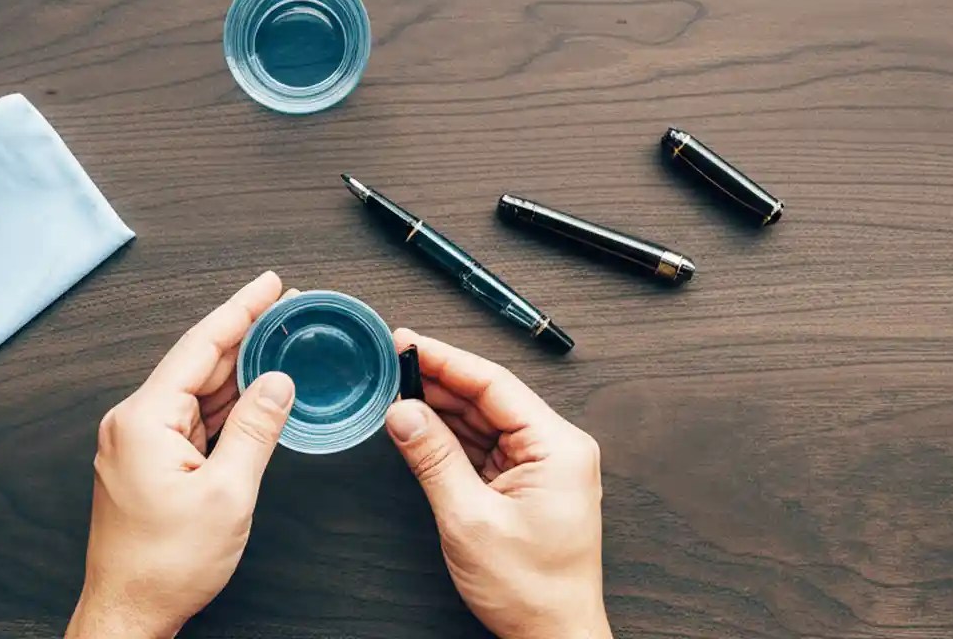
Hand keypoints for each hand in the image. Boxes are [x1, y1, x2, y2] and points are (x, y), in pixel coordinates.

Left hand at [66, 271, 297, 638]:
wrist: (129, 613)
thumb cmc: (164, 566)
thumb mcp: (228, 493)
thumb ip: (256, 430)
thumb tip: (278, 384)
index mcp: (145, 419)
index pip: (200, 346)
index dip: (241, 310)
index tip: (270, 286)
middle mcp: (135, 423)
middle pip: (199, 363)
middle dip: (246, 335)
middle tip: (288, 310)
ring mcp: (140, 443)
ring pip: (198, 391)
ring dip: (240, 370)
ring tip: (281, 344)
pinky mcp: (149, 462)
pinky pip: (194, 418)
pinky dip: (227, 405)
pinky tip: (255, 393)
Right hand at [386, 329, 611, 638]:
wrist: (553, 637)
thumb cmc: (530, 590)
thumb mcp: (469, 519)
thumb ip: (433, 458)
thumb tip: (404, 413)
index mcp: (559, 447)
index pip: (495, 385)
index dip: (446, 360)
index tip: (408, 343)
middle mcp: (557, 449)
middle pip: (489, 398)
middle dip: (439, 380)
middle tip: (393, 363)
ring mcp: (543, 466)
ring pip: (484, 420)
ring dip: (442, 407)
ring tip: (397, 389)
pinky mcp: (526, 483)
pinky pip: (484, 446)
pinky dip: (451, 436)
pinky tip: (420, 424)